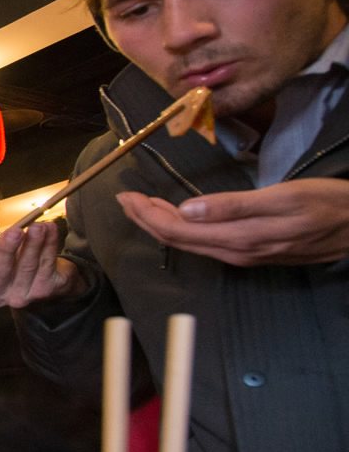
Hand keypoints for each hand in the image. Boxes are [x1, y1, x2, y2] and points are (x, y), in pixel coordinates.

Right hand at [0, 218, 88, 307]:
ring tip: (37, 226)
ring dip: (33, 243)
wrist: (42, 277)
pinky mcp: (43, 290)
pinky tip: (50, 228)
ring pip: (27, 267)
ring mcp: (22, 296)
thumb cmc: (9, 262)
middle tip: (16, 231)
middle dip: (8, 249)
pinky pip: (47, 264)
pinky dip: (50, 244)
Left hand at [117, 180, 348, 266]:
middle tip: (125, 198)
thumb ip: (233, 206)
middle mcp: (234, 252)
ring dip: (161, 224)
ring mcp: (243, 255)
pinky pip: (205, 244)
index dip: (146, 215)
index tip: (127, 196)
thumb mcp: (282, 198)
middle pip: (176, 240)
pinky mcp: (252, 252)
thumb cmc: (325, 205)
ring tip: (142, 205)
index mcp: (237, 239)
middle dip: (145, 219)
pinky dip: (183, 229)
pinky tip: (178, 217)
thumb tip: (186, 211)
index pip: (176, 231)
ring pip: (189, 243)